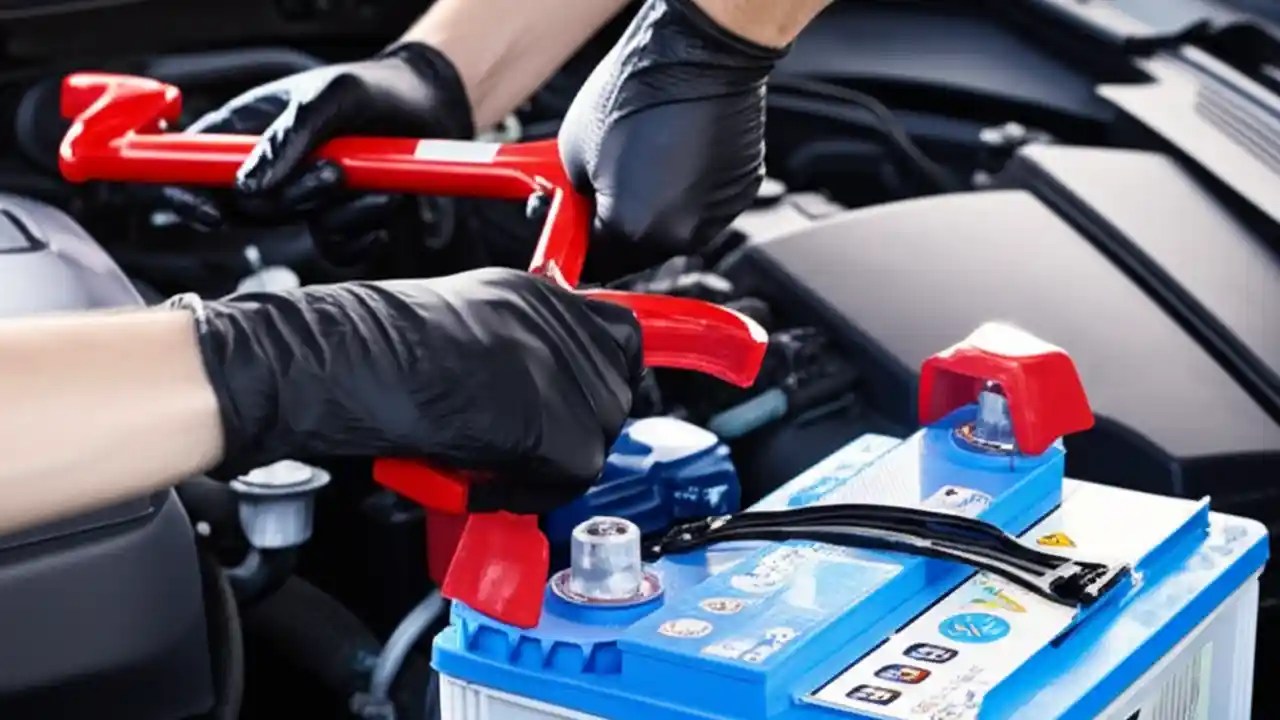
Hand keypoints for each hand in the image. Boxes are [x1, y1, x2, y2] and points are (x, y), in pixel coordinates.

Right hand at [163, 42, 473, 267]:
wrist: (429, 107)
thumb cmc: (372, 89)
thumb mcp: (329, 95)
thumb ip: (289, 135)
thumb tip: (250, 184)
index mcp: (247, 131)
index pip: (191, 168)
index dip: (188, 197)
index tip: (212, 214)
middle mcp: (271, 170)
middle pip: (251, 211)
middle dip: (295, 198)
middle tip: (335, 171)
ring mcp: (305, 200)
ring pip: (300, 232)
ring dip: (340, 215)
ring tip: (373, 182)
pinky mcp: (342, 223)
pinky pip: (340, 250)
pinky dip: (364, 234)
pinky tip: (384, 203)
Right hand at [173, 268, 642, 512]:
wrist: (337, 361)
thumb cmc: (366, 345)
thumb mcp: (463, 322)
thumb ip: (514, 346)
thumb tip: (538, 391)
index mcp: (537, 292)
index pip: (618, 337)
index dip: (597, 380)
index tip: (576, 405)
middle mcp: (558, 322)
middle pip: (614, 394)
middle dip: (574, 430)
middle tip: (522, 450)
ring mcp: (560, 370)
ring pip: (596, 440)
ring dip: (549, 465)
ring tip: (489, 464)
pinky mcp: (554, 425)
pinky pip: (570, 479)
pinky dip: (527, 490)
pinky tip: (477, 478)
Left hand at [559, 0, 785, 275]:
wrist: (699, 58)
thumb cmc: (637, 91)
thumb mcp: (572, 152)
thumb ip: (576, 200)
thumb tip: (578, 217)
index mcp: (632, 230)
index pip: (596, 266)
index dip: (578, 250)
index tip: (572, 235)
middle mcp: (679, 235)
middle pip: (636, 254)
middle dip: (615, 230)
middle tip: (602, 193)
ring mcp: (714, 218)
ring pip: (672, 234)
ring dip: (653, 214)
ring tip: (643, 167)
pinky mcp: (738, 197)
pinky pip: (702, 211)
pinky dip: (685, 195)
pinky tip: (675, 159)